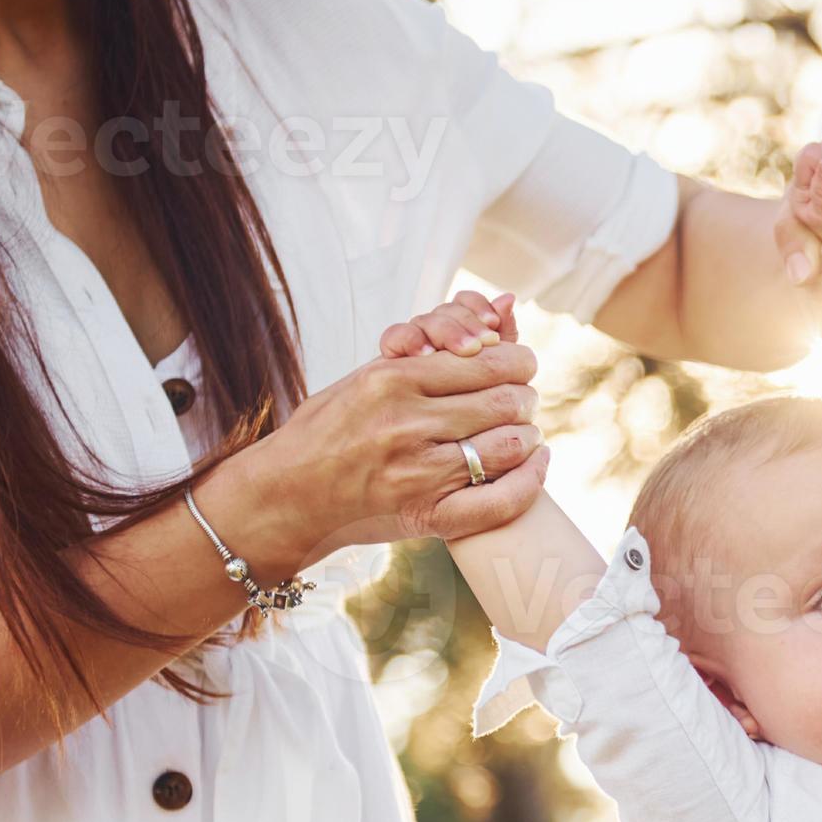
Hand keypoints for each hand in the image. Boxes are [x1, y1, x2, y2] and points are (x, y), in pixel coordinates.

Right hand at [209, 299, 546, 566]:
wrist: (284, 496)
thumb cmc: (328, 430)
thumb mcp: (365, 376)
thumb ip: (428, 350)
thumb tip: (504, 305)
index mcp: (391, 379)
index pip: (488, 360)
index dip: (517, 361)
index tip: (517, 366)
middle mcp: (407, 423)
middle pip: (506, 400)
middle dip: (524, 396)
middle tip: (520, 400)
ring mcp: (419, 473)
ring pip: (511, 444)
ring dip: (527, 435)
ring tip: (520, 431)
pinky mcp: (428, 515)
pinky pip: (503, 499)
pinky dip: (532, 480)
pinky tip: (538, 463)